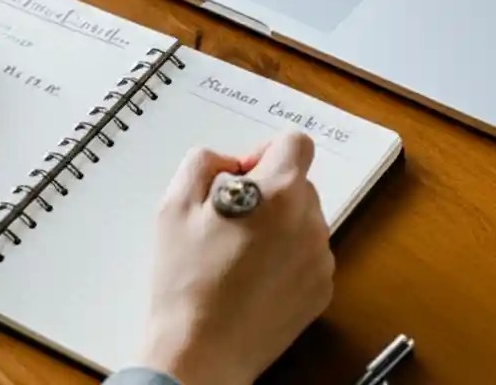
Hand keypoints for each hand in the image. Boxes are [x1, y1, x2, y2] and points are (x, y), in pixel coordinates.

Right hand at [142, 132, 334, 384]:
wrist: (202, 353)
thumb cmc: (185, 282)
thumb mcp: (174, 205)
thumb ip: (203, 163)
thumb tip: (228, 163)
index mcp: (279, 192)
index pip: (296, 142)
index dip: (267, 152)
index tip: (244, 175)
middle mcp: (310, 221)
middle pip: (299, 184)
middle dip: (268, 192)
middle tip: (230, 222)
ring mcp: (320, 258)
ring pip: (304, 221)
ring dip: (278, 227)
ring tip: (238, 257)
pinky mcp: (322, 290)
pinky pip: (308, 257)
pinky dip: (286, 260)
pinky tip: (253, 281)